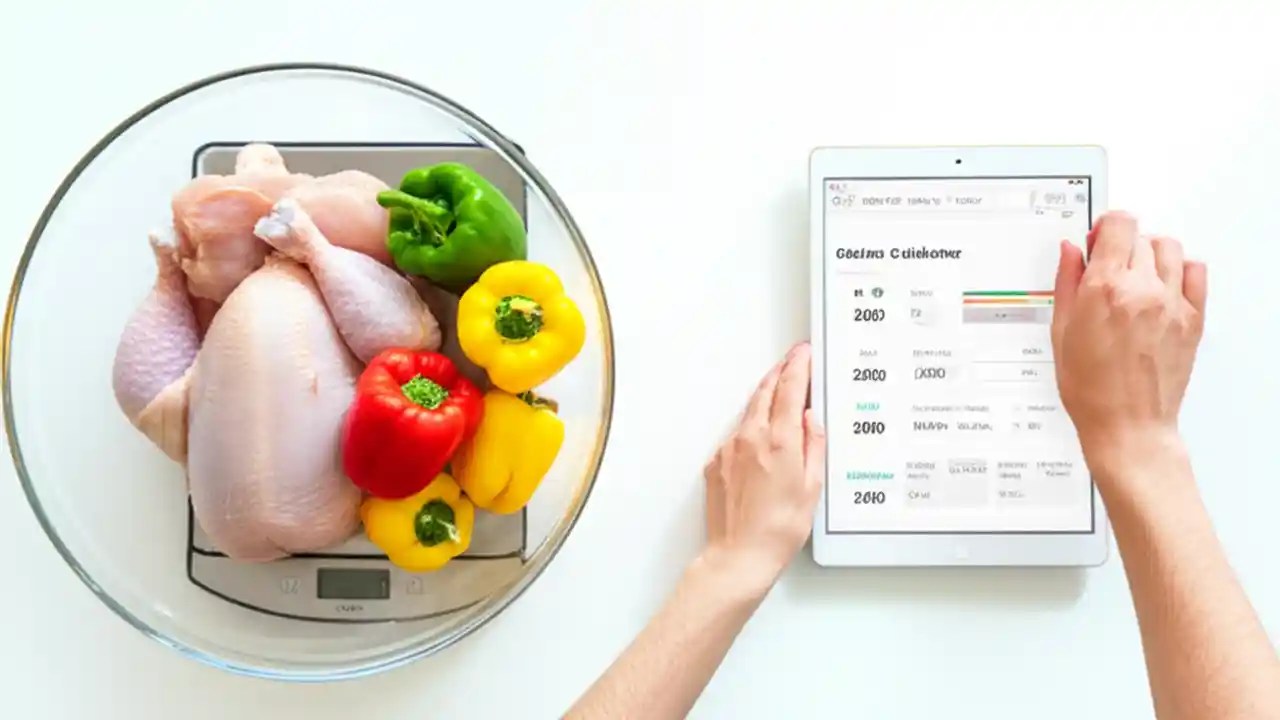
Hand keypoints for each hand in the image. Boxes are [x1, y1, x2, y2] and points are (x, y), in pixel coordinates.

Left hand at [701, 342, 824, 592]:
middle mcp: (750, 438)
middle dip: (780, 373)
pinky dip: (751, 426)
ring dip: (765, 397)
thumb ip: (813, 446)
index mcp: (778, 440)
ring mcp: (729, 449)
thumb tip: (811, 419)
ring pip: (749, 411)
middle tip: (793, 362)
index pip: (789, 389)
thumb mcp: (812, 487)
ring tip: (780, 392)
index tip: (804, 353)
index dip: (798, 366)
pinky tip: (762, 436)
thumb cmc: (778, 530)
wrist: (739, 556)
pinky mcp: (715, 463)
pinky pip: (736, 435)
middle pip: (765, 392)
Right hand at [1051, 212, 1206, 469]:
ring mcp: (1171, 303)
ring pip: (1168, 248)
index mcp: (1103, 289)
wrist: (1127, 425)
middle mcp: (1140, 289)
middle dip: (1121, 244)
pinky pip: (1195, 272)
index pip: (1117, 225)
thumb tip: (1069, 253)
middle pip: (1140, 236)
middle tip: (1109, 265)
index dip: (1105, 226)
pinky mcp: (1192, 318)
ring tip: (1136, 274)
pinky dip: (1181, 268)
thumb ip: (1066, 284)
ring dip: (1150, 252)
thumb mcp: (1061, 332)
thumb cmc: (1090, 389)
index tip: (1097, 238)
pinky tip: (1163, 284)